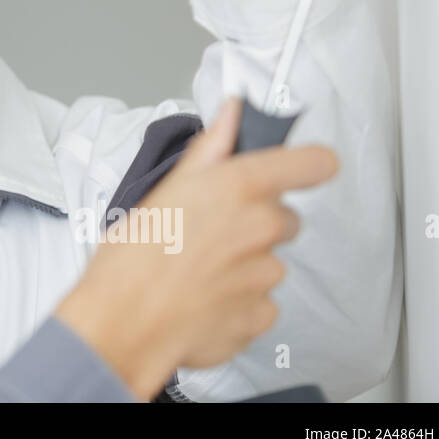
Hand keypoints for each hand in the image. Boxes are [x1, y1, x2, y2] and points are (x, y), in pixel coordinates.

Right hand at [54, 97, 338, 399]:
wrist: (124, 325)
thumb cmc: (133, 256)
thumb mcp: (164, 189)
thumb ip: (210, 149)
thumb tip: (233, 113)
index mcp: (240, 186)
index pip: (314, 163)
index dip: (306, 165)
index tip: (296, 171)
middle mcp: (263, 227)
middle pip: (284, 217)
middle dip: (255, 223)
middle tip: (209, 233)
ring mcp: (266, 275)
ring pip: (269, 263)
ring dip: (242, 266)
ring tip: (196, 272)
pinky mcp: (262, 315)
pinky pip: (261, 303)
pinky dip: (238, 303)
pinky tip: (203, 300)